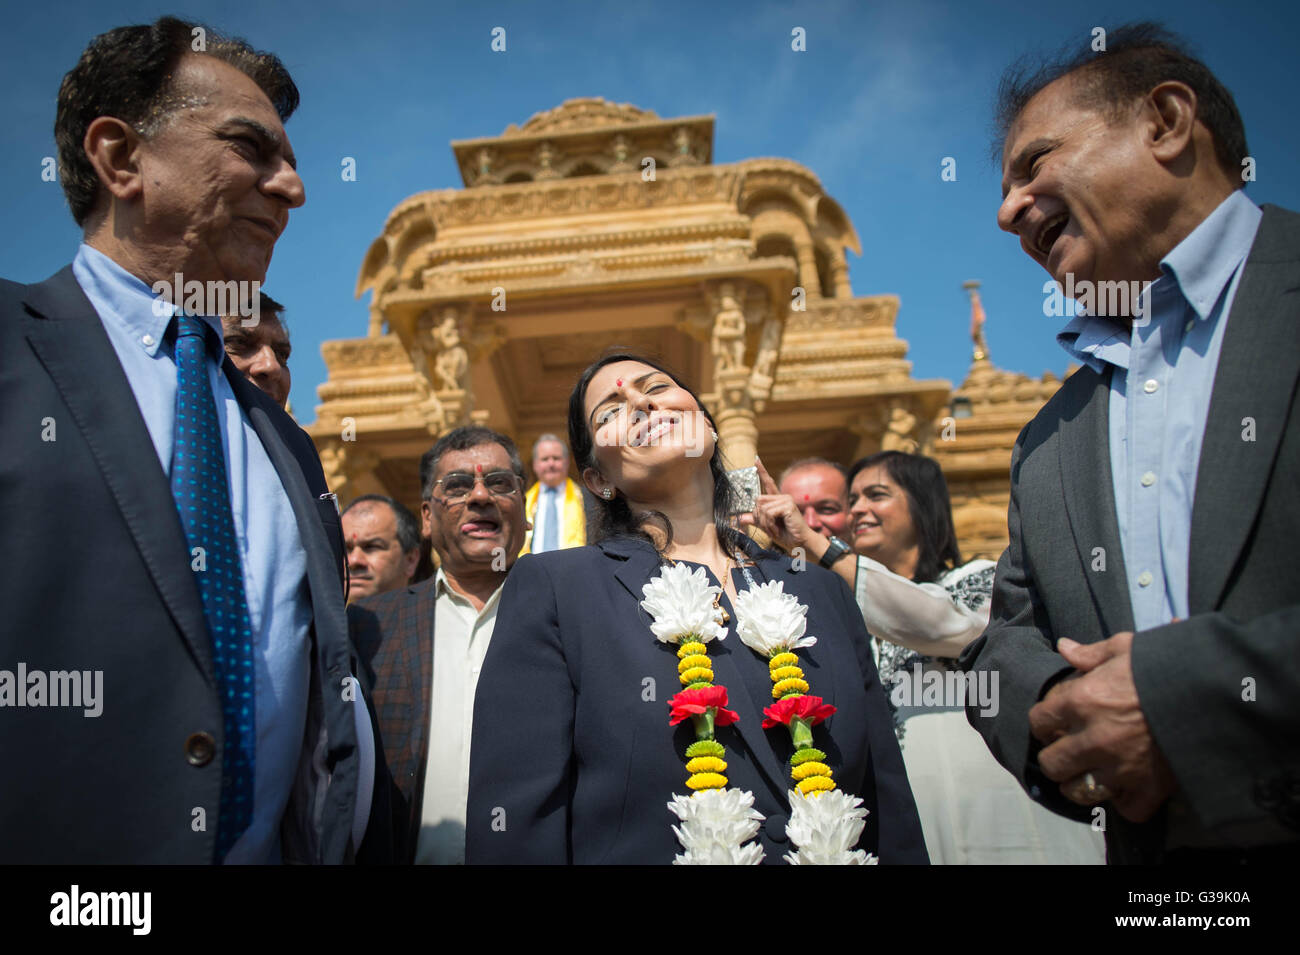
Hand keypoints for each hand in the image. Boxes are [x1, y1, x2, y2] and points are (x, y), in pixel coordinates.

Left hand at [738, 457, 827, 560]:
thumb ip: (755, 520)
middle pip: (758, 501)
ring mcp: (786, 500)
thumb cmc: (786, 534)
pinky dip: (769, 524)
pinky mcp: (788, 505)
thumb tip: (740, 518)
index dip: (762, 471)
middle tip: (769, 527)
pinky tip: (777, 529)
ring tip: (774, 530)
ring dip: (765, 523)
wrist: (799, 542)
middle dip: (759, 517)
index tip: (756, 460)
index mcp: (777, 500)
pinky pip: (769, 513)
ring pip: (762, 508)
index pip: (768, 483)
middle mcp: (782, 497)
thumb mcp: (767, 526)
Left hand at [1028, 631, 1176, 821]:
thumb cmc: (1164, 664)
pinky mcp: (1151, 786)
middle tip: (1065, 750)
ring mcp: (1121, 767)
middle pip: (1052, 763)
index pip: (1038, 721)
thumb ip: (1090, 653)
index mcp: (1082, 701)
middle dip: (1054, 756)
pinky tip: (1124, 787)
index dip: (1043, 721)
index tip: (1052, 721)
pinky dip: (1124, 801)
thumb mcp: (1125, 648)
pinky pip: (1127, 809)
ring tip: (1086, 772)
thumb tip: (1064, 647)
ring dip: (1079, 782)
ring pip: (1079, 791)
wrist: (1212, 689)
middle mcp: (1094, 739)